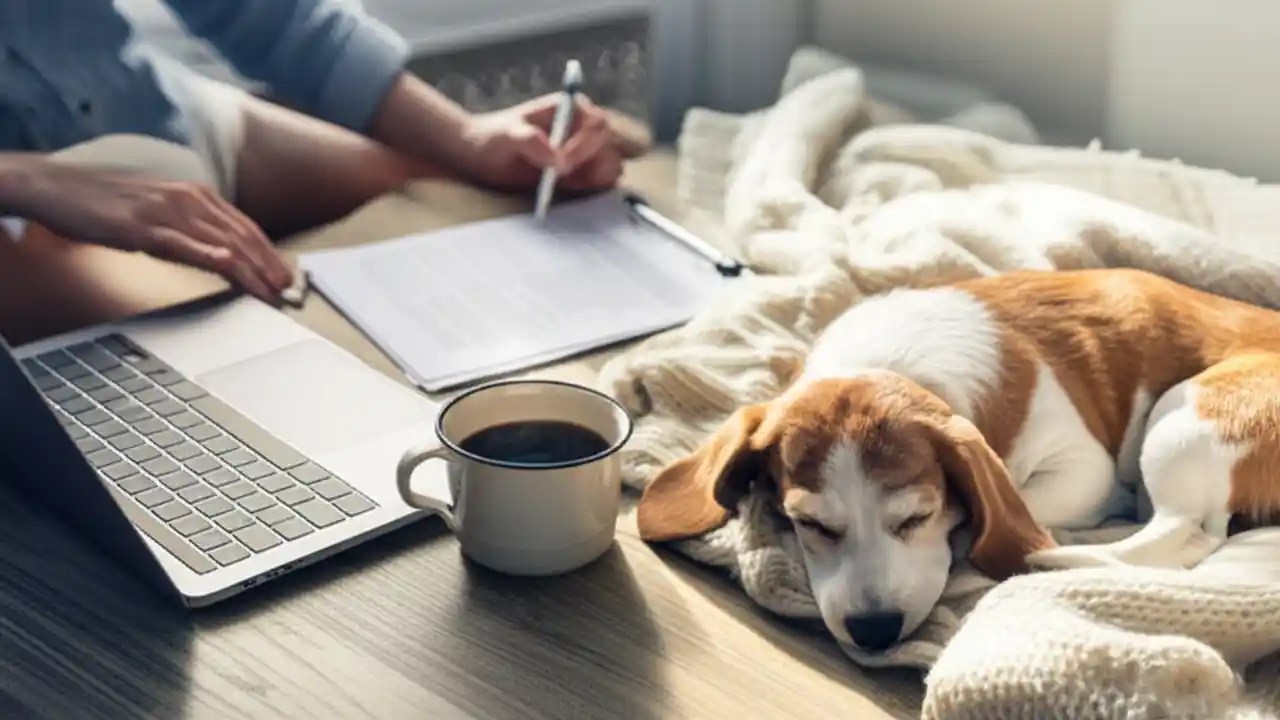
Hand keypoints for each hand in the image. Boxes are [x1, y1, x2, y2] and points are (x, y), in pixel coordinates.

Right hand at [1, 159, 291, 302]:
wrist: (58, 187)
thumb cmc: (107, 202)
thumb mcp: (159, 211)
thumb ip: (190, 228)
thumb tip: (219, 252)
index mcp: (194, 194)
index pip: (245, 226)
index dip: (269, 253)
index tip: (286, 276)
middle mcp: (188, 199)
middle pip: (242, 236)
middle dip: (269, 265)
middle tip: (288, 291)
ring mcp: (166, 212)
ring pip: (222, 242)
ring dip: (251, 268)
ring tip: (270, 289)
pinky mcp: (142, 227)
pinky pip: (184, 244)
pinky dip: (210, 255)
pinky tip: (229, 265)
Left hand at [457, 94, 624, 192]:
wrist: (480, 156)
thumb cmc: (491, 138)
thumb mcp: (505, 136)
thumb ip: (529, 141)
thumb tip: (558, 161)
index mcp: (570, 108)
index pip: (597, 124)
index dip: (585, 145)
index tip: (562, 164)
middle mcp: (582, 128)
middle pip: (610, 146)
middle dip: (593, 165)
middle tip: (561, 178)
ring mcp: (583, 153)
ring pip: (610, 167)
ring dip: (597, 181)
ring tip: (566, 186)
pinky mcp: (579, 176)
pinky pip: (599, 185)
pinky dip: (593, 193)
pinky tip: (569, 194)